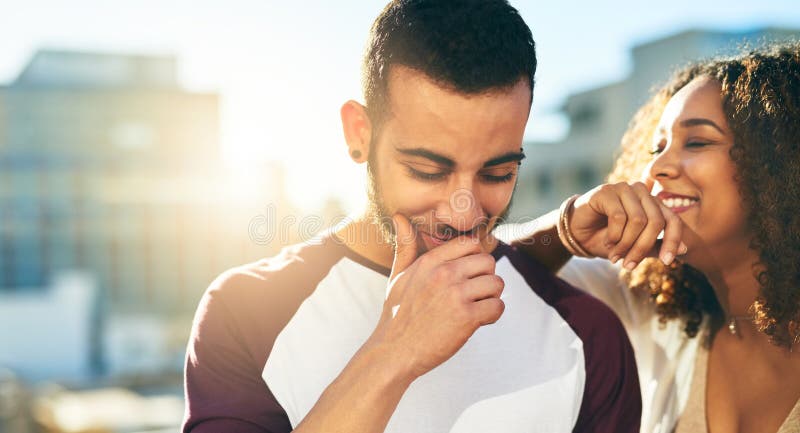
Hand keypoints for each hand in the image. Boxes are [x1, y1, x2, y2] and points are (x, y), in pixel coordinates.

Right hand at [374, 214, 504, 379]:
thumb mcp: (398, 276)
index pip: (470, 244)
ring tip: (474, 308)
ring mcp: (456, 295)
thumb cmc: (397, 314)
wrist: (394, 352)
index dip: (474, 258)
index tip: (468, 274)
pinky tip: (477, 321)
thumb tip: (399, 217)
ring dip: (490, 298)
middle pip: (488, 261)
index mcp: (430, 261)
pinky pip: (498, 307)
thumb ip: (406, 246)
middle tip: (472, 294)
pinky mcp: (467, 318)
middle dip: (485, 278)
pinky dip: (492, 316)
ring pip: (496, 284)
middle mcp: (444, 273)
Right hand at [569, 182, 686, 268]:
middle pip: (655, 222)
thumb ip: (657, 245)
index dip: (673, 241)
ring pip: (638, 220)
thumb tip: (685, 250)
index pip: (673, 220)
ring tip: (616, 256)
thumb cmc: (608, 239)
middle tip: (630, 265)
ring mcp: (623, 189)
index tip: (667, 262)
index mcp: (653, 203)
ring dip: (626, 244)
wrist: (578, 234)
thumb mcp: (635, 246)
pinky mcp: (606, 191)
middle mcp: (641, 192)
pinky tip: (608, 242)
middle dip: (642, 248)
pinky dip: (614, 235)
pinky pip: (619, 216)